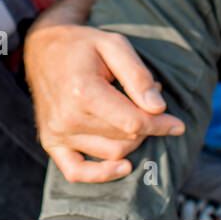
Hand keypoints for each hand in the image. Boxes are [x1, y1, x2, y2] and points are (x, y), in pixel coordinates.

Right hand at [25, 22, 184, 182]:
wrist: (42, 49)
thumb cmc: (82, 45)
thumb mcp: (114, 45)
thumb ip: (137, 75)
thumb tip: (158, 108)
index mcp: (83, 91)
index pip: (133, 122)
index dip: (160, 124)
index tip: (177, 124)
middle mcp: (67, 117)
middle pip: (125, 138)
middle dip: (146, 124)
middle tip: (146, 101)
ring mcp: (57, 132)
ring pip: (111, 153)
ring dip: (130, 139)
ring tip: (130, 112)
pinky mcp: (50, 142)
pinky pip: (78, 172)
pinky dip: (102, 174)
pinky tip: (124, 167)